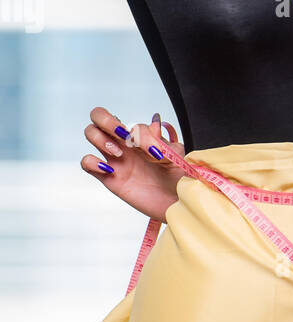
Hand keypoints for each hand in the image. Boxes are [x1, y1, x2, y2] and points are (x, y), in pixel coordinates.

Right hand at [80, 107, 184, 224]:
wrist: (176, 204)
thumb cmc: (178, 179)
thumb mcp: (175, 157)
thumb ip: (161, 142)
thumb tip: (149, 129)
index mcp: (142, 138)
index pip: (131, 124)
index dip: (141, 135)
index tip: (155, 153)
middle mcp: (125, 144)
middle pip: (99, 117)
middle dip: (106, 120)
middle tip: (123, 136)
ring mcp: (115, 159)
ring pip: (91, 134)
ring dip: (101, 139)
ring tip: (120, 155)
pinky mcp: (108, 177)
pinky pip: (87, 163)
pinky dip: (92, 162)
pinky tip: (109, 169)